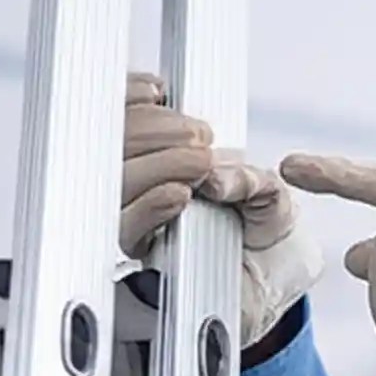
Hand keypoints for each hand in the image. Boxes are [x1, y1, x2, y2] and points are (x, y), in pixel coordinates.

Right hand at [121, 72, 322, 347]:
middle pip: (108, 150)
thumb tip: (217, 175)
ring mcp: (132, 225)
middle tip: (196, 136)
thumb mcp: (264, 189)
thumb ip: (247, 175)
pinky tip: (178, 195)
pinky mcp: (137, 262)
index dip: (128, 101)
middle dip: (150, 132)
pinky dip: (150, 207)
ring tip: (198, 164)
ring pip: (113, 186)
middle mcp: (133, 192)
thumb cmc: (259, 230)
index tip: (158, 91)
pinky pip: (125, 232)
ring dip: (156, 165)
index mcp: (154, 160)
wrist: (267, 284)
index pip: (117, 122)